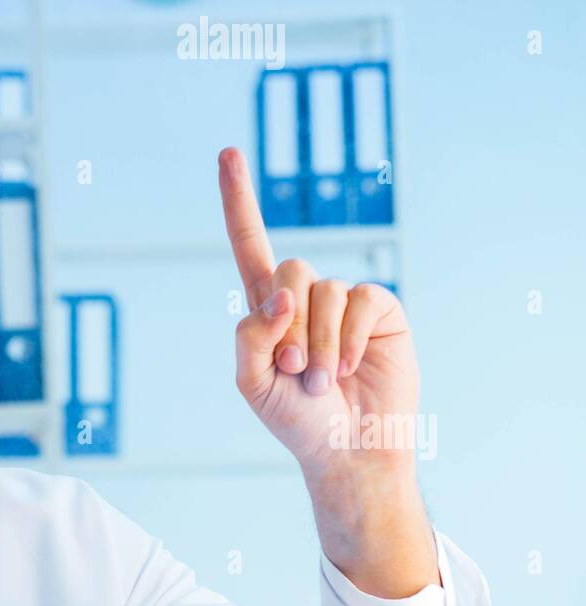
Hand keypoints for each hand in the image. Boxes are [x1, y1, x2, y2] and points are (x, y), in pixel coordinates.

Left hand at [218, 146, 437, 597]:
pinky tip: (351, 370)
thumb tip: (280, 296)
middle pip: (288, 270)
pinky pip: (360, 301)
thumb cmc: (296, 420)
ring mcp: (345, 301)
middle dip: (287, 326)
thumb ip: (250, 336)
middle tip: (295, 372)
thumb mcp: (252, 383)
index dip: (239, 201)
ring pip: (322, 292)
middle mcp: (305, 297)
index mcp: (267, 309)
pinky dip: (347, 340)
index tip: (228, 153)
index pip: (249, 246)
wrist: (347, 448)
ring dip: (317, 346)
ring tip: (323, 383)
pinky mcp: (382, 310)